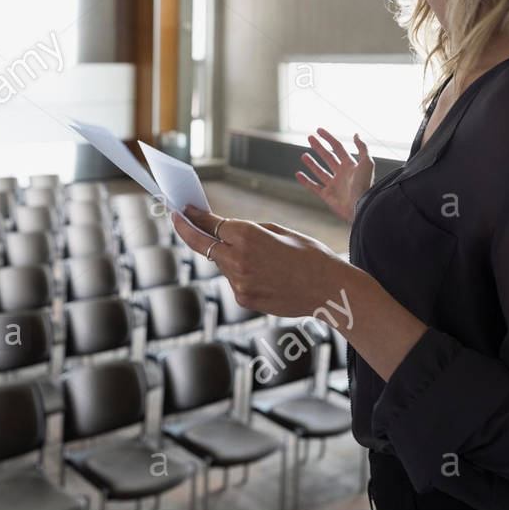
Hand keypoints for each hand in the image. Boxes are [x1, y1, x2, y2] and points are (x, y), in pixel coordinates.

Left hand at [171, 205, 348, 318]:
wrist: (329, 289)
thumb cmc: (308, 254)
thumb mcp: (278, 230)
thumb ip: (247, 229)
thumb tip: (225, 230)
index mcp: (247, 236)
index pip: (210, 224)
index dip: (194, 216)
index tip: (182, 210)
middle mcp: (238, 259)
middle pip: (202, 244)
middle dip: (189, 231)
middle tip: (179, 220)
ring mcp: (239, 282)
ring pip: (221, 263)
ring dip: (226, 255)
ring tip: (256, 255)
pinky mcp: (244, 298)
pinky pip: (234, 280)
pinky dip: (241, 273)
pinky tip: (265, 273)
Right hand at [296, 128, 373, 223]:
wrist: (361, 207)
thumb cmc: (365, 186)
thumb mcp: (367, 163)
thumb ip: (362, 148)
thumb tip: (356, 134)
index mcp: (350, 165)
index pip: (338, 148)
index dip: (329, 138)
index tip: (319, 130)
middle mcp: (342, 174)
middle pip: (328, 157)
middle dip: (319, 147)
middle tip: (309, 137)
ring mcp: (334, 185)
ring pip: (320, 171)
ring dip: (312, 163)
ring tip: (304, 155)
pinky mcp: (327, 196)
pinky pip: (314, 186)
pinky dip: (305, 181)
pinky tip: (298, 173)